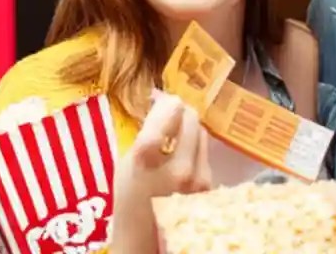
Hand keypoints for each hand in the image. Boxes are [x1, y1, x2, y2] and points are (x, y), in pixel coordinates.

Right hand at [109, 92, 210, 251]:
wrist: (144, 235)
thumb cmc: (128, 193)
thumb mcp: (126, 158)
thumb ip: (147, 130)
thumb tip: (164, 100)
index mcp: (148, 156)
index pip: (171, 109)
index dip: (166, 101)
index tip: (159, 101)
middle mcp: (179, 167)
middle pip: (191, 118)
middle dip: (180, 112)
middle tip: (168, 114)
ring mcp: (198, 179)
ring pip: (202, 133)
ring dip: (189, 128)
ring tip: (174, 136)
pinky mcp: (209, 186)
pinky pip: (205, 153)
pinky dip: (194, 147)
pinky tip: (181, 156)